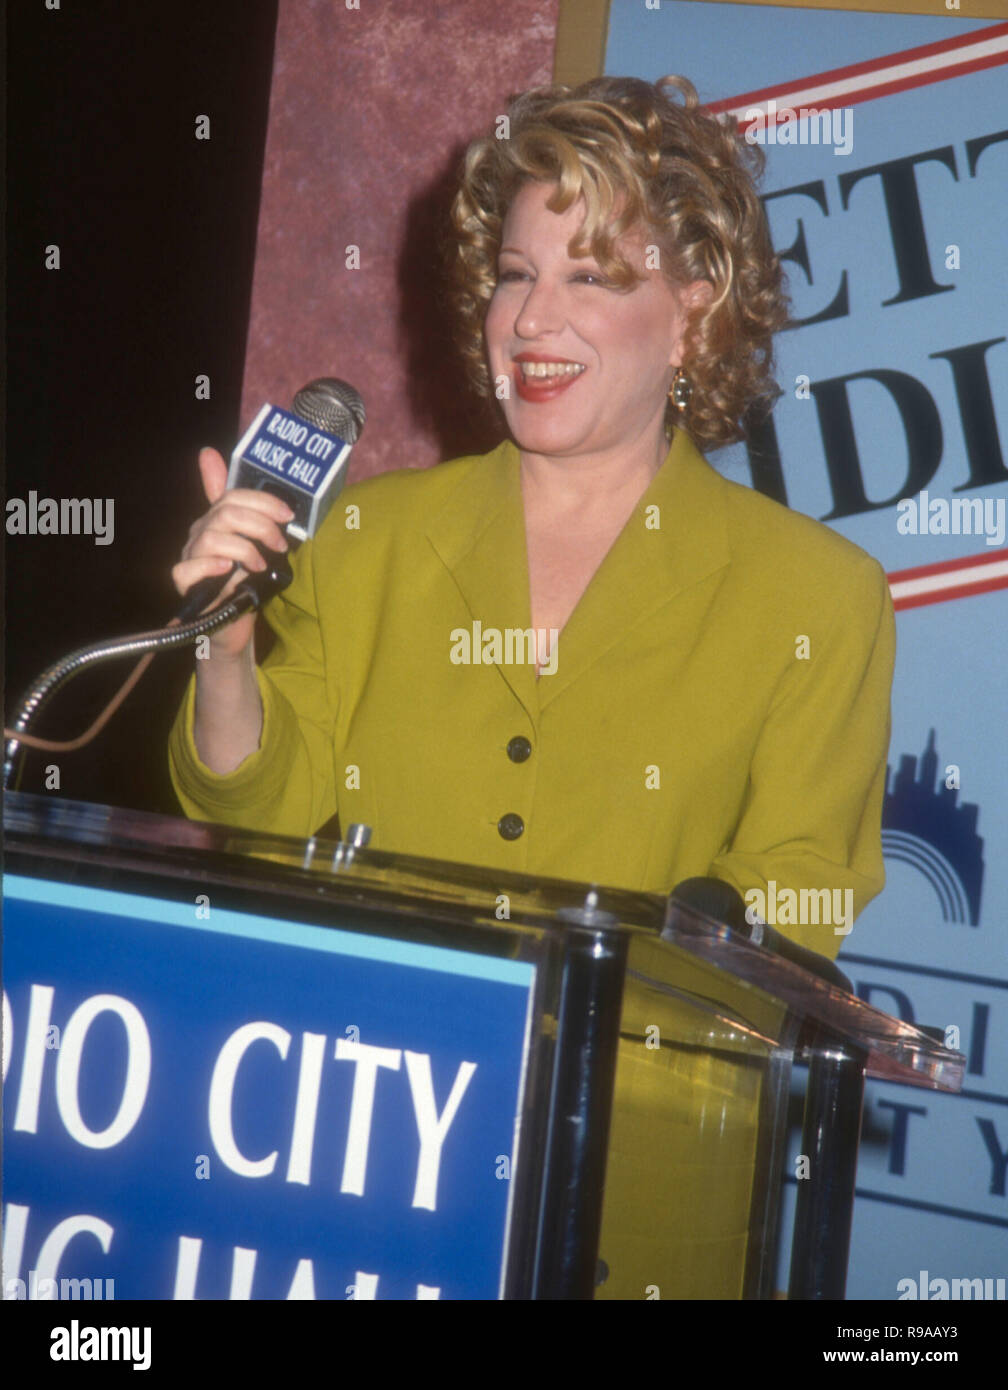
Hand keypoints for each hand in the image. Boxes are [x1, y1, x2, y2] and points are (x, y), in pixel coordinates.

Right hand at [171, 447, 295, 658]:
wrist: (235, 621)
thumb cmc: (247, 583)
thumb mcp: (260, 548)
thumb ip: (263, 521)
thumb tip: (281, 506)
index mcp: (217, 520)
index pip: (233, 496)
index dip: (263, 501)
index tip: (288, 514)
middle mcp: (200, 533)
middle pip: (226, 513)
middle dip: (261, 526)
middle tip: (280, 545)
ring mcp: (190, 556)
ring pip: (211, 537)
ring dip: (244, 549)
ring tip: (261, 565)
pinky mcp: (184, 581)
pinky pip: (188, 568)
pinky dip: (210, 566)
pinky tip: (228, 570)